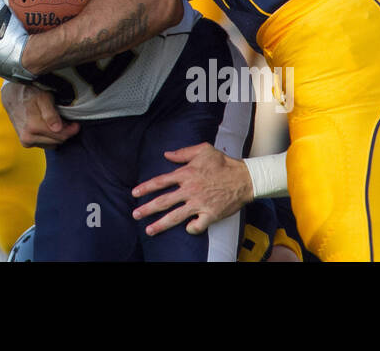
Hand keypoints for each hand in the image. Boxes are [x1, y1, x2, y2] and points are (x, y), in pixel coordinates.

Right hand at [1, 81, 78, 147]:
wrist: (12, 96)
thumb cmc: (29, 93)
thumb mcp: (42, 97)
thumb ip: (50, 113)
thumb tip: (57, 128)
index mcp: (33, 127)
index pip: (60, 136)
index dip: (71, 130)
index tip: (76, 124)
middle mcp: (28, 137)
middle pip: (57, 141)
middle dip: (64, 132)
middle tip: (66, 120)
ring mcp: (26, 141)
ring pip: (52, 144)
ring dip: (57, 135)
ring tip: (57, 122)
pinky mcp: (25, 143)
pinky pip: (45, 144)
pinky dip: (49, 137)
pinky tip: (48, 126)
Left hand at [131, 143, 252, 236]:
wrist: (245, 178)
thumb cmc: (224, 163)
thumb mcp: (203, 150)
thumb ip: (183, 152)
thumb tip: (167, 154)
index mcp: (186, 174)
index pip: (160, 181)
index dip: (146, 187)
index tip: (135, 193)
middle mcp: (190, 190)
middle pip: (164, 201)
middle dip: (147, 209)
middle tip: (135, 214)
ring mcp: (199, 204)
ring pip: (175, 216)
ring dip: (161, 224)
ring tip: (149, 230)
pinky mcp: (210, 214)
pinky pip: (196, 225)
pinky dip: (190, 228)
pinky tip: (187, 228)